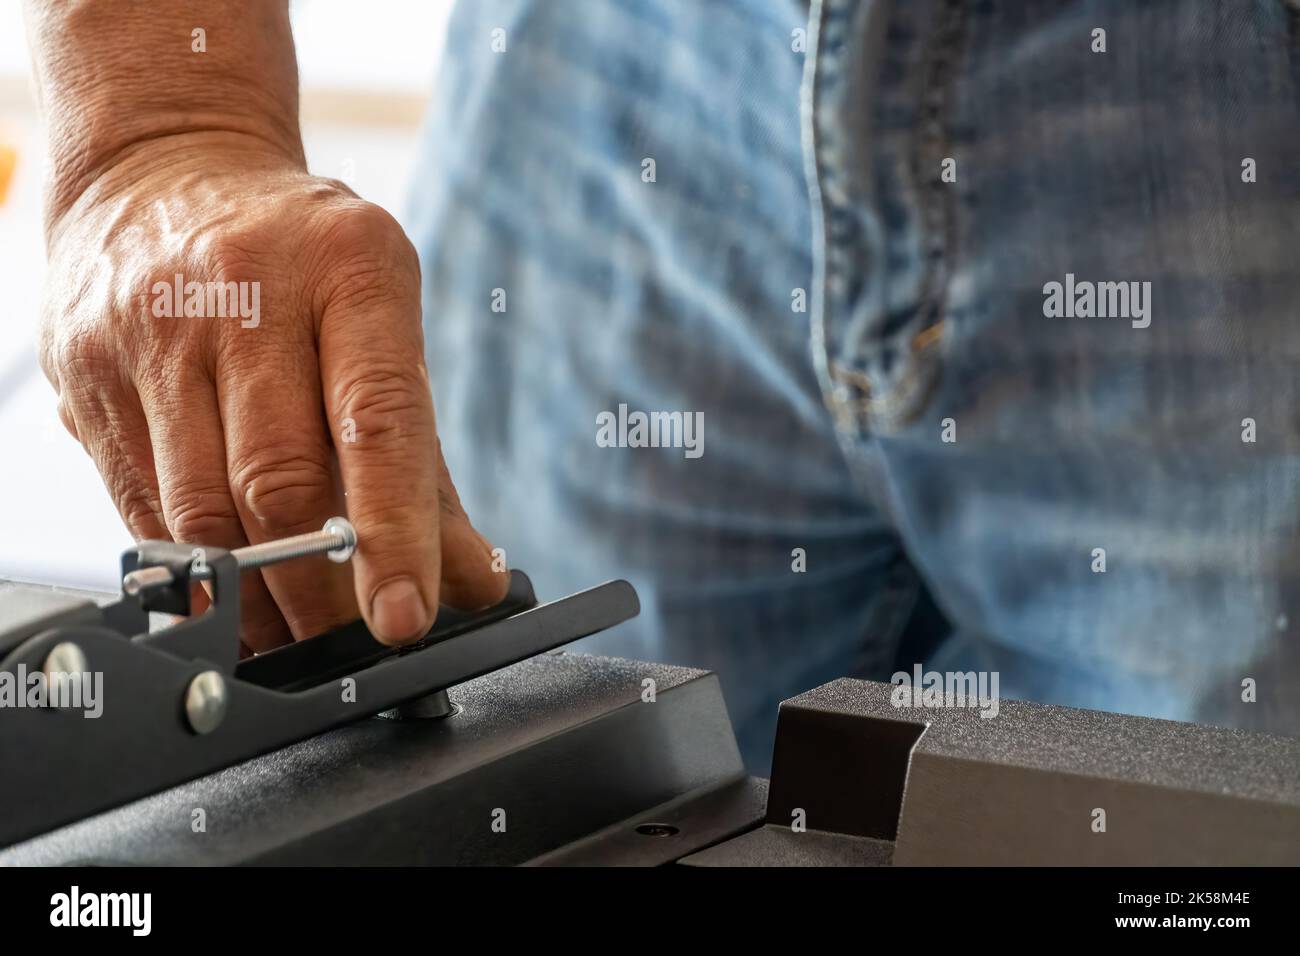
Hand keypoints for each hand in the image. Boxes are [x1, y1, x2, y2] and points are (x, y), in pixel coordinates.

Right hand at [39, 132, 507, 650]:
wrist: (166, 174)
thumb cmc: (302, 263)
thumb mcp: (385, 327)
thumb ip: (426, 463)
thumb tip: (472, 580)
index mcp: (349, 267)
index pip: (378, 423)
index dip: (394, 534)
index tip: (406, 616)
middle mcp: (244, 290)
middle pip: (280, 479)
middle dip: (319, 587)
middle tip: (351, 637)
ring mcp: (152, 331)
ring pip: (200, 509)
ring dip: (252, 596)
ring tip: (292, 634)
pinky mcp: (87, 374)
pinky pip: (142, 504)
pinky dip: (194, 570)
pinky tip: (228, 594)